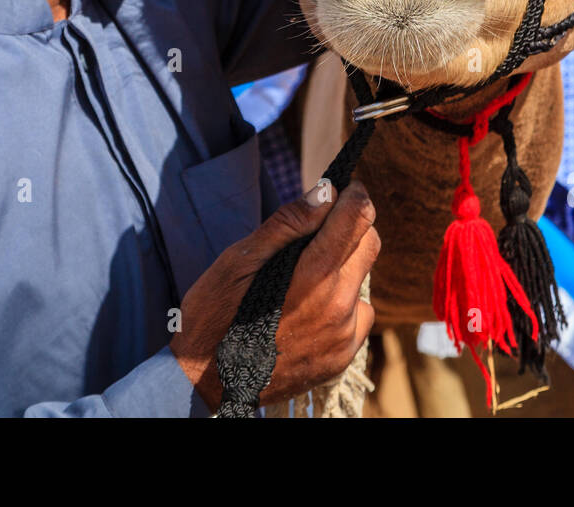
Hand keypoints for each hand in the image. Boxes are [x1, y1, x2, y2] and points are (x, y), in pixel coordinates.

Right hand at [170, 181, 379, 409]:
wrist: (204, 384)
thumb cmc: (213, 318)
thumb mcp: (238, 262)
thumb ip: (286, 225)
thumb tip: (325, 193)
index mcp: (313, 280)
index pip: (358, 219)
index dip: (353, 195)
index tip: (344, 188)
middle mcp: (338, 309)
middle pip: (370, 245)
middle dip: (351, 226)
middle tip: (319, 227)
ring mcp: (344, 338)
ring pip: (364, 279)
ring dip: (345, 266)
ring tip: (304, 274)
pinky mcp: (342, 358)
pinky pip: (358, 315)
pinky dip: (342, 302)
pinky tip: (309, 307)